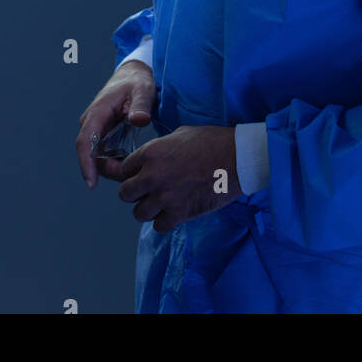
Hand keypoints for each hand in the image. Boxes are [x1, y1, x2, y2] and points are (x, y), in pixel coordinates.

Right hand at [76, 60, 155, 189]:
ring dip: (109, 167)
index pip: (85, 142)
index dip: (86, 164)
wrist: (133, 74)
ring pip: (95, 155)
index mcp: (98, 111)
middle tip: (126, 180)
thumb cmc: (137, 82)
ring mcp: (95, 127)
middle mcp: (91, 121)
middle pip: (89, 153)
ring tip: (131, 175)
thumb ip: (141, 105)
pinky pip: (102, 151)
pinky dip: (113, 161)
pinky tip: (129, 166)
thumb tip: (138, 120)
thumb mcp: (143, 90)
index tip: (91, 183)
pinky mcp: (101, 132)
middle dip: (104, 170)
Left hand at [115, 125, 242, 233]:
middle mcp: (152, 176)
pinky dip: (164, 221)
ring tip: (161, 202)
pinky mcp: (179, 214)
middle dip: (135, 192)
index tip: (140, 174)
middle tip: (148, 190)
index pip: (124, 168)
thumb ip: (160, 148)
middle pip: (125, 193)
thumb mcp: (180, 134)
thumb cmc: (212, 141)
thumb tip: (153, 157)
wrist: (237, 158)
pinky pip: (158, 226)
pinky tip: (173, 211)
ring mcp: (164, 197)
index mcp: (151, 152)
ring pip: (138, 213)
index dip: (132, 172)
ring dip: (148, 209)